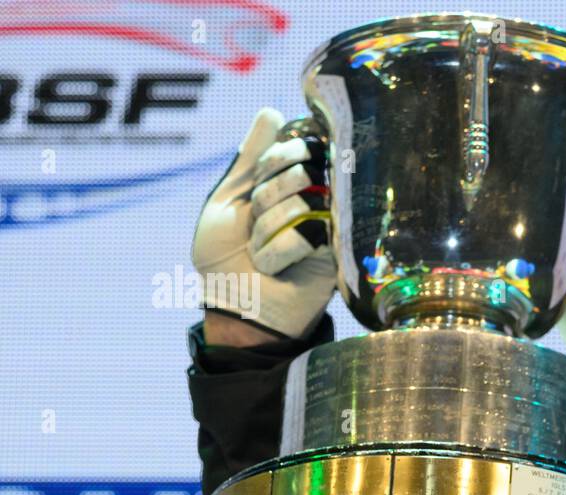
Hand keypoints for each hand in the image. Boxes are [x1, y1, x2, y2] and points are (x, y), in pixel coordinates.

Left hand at [192, 108, 335, 342]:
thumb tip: (271, 111)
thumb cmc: (225, 256)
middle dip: (264, 202)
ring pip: (297, 204)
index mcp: (288, 183)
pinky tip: (277, 268)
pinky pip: (305, 236)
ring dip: (265, 234)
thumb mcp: (228, 198)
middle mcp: (314, 200)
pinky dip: (277, 253)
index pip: (290, 148)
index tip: (256, 191)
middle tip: (257, 228)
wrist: (235, 304)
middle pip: (296, 172)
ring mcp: (328, 227)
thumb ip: (250, 158)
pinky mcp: (334, 255)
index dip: (270, 164)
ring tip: (262, 253)